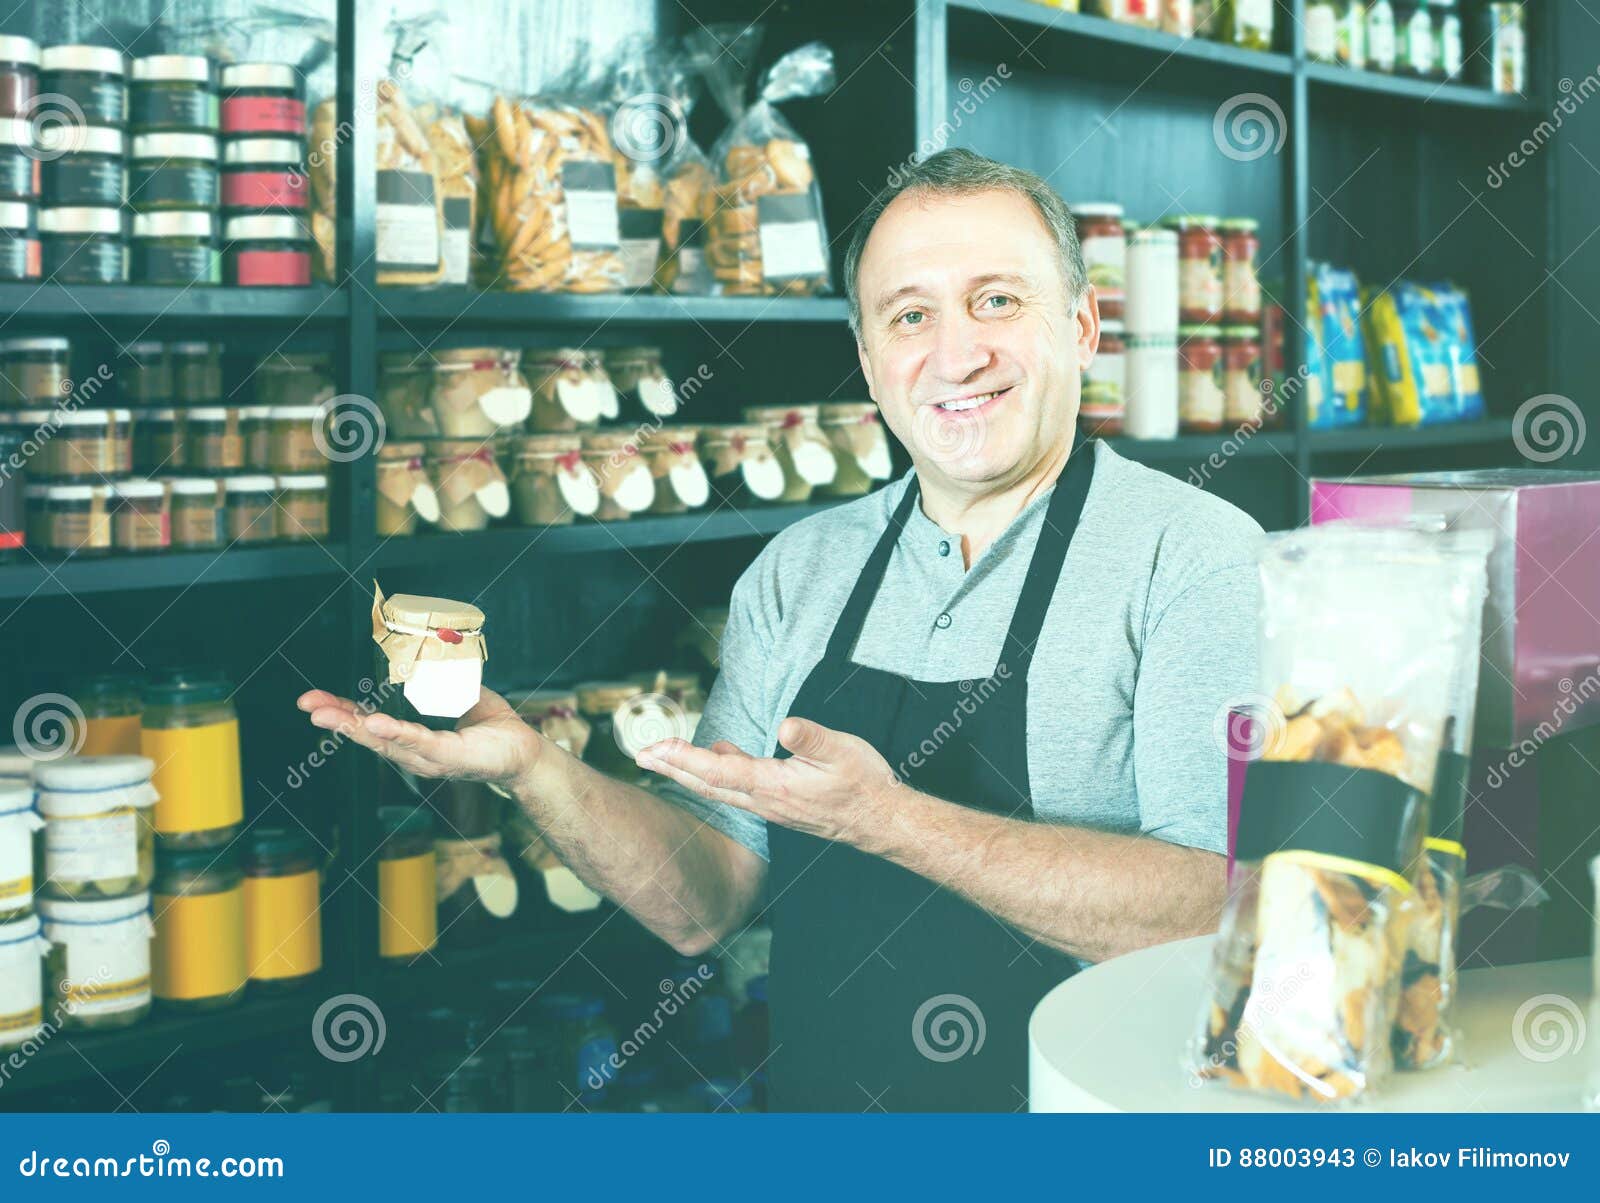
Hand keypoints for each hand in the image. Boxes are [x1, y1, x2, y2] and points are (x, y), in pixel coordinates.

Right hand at [297, 687, 542, 787]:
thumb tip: (424, 650)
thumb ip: (439, 679)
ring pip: (387, 742)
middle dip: (336, 719)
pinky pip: (420, 744)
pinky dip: (396, 734)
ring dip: (356, 727)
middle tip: (307, 705)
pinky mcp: (451, 758)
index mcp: (412, 738)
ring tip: (328, 715)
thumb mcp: (458, 696)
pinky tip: (376, 724)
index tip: (314, 700)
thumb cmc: (491, 729)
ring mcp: (431, 758)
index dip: (343, 712)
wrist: (525, 753)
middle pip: (369, 735)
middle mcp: (415, 752)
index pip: (371, 724)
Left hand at [637, 717, 904, 852]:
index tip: (655, 747)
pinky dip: (718, 773)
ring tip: (665, 758)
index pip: (719, 770)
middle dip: (671, 769)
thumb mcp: (842, 752)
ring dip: (689, 773)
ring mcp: (771, 807)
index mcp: (774, 786)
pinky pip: (738, 790)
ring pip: (720, 789)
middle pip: (707, 784)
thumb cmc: (864, 785)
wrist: (882, 823)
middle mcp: (765, 801)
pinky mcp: (780, 806)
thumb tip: (785, 725)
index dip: (684, 758)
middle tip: (640, 755)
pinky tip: (720, 754)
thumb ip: (811, 738)